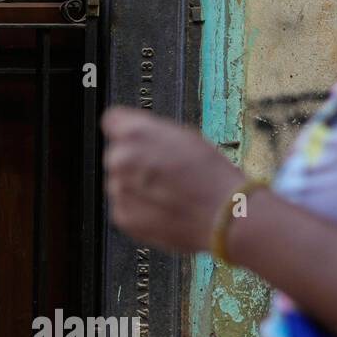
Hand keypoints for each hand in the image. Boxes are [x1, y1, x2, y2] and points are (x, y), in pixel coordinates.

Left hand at [101, 106, 243, 252]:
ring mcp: (118, 189)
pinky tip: (165, 208)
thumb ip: (152, 133)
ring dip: (137, 187)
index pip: (112, 120)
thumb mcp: (184, 137)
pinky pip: (125, 207)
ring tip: (168, 193)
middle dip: (134, 162)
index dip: (126, 129)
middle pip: (117, 155)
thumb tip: (136, 134)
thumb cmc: (211, 175)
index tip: (137, 138)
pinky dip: (140, 208)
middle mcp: (120, 158)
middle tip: (163, 172)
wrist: (224, 216)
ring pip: (120, 182)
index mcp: (135, 132)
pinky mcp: (122, 216)